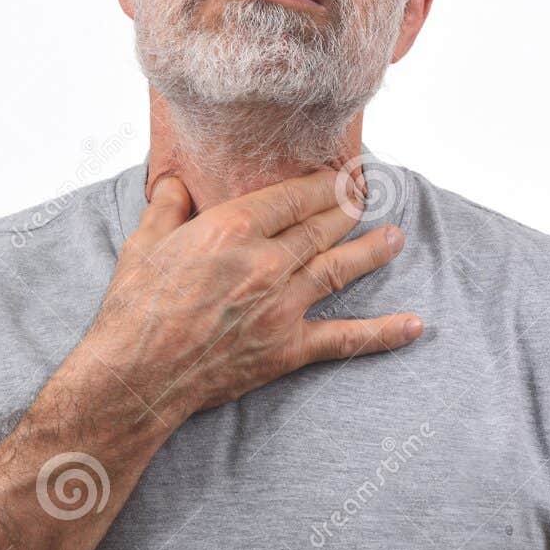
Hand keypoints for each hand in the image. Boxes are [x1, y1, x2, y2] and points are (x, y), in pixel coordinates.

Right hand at [76, 165, 423, 428]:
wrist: (137, 375)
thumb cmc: (134, 310)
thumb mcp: (143, 244)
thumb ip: (167, 207)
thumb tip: (176, 184)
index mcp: (231, 230)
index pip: (292, 196)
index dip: (322, 183)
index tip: (340, 174)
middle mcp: (266, 262)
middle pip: (321, 226)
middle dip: (349, 207)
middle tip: (368, 194)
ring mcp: (282, 306)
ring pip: (340, 269)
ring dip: (372, 251)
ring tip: (395, 238)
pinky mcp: (288, 348)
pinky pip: (345, 338)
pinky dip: (383, 333)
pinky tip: (414, 325)